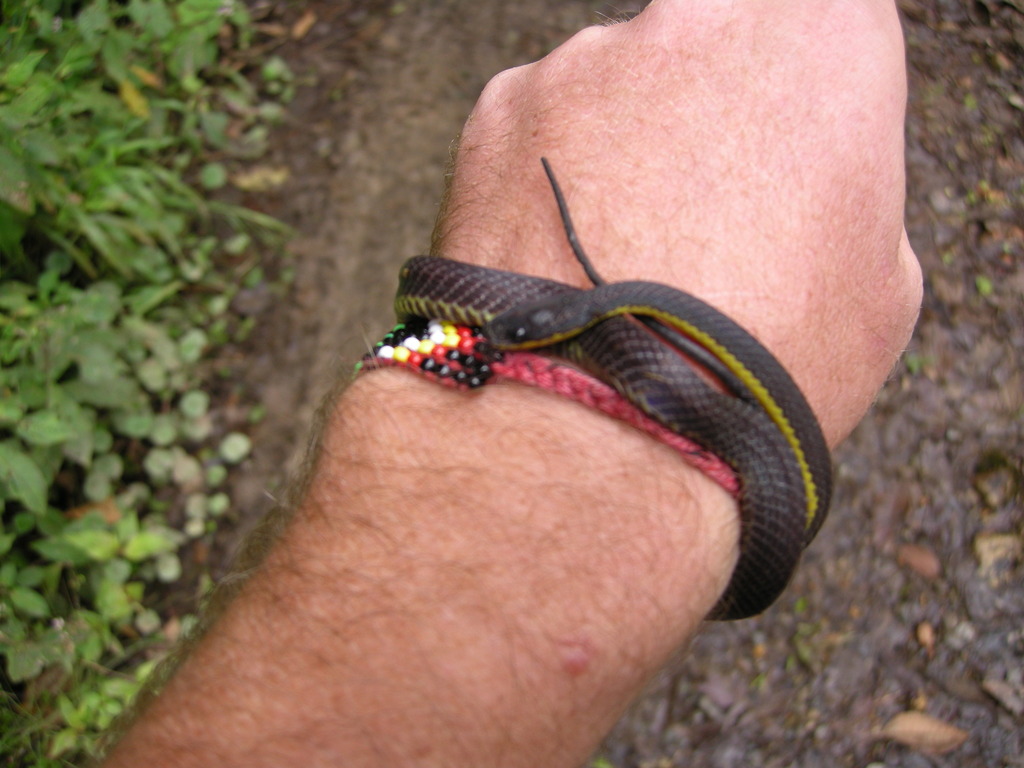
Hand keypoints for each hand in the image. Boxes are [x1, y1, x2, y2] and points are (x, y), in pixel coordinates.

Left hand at [435, 0, 921, 444]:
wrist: (610, 423)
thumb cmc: (764, 366)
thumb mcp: (879, 287)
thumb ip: (848, 191)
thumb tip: (803, 191)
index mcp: (820, 42)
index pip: (820, 25)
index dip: (797, 97)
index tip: (780, 152)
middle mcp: (697, 21)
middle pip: (705, 49)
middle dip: (703, 115)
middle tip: (696, 219)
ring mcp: (587, 60)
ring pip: (613, 93)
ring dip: (619, 155)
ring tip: (615, 265)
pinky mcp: (502, 107)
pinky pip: (538, 134)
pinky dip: (545, 184)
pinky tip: (555, 262)